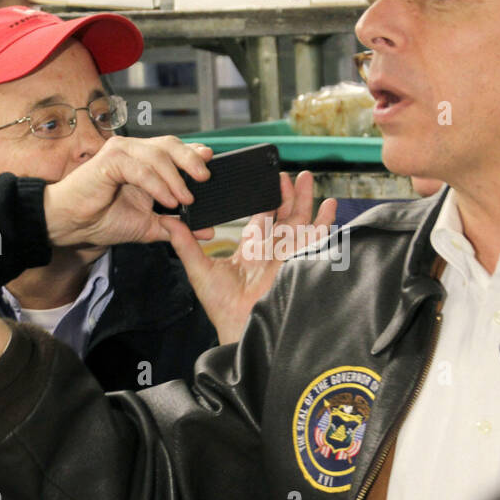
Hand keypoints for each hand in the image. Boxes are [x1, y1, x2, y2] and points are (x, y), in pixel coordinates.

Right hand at [43, 136, 213, 247]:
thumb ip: (176, 225)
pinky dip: (157, 184)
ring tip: (185, 200)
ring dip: (175, 178)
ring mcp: (121, 151)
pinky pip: (140, 168)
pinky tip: (167, 200)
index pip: (175, 150)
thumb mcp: (149, 225)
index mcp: (144, 162)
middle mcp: (134, 151)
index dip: (194, 155)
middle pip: (170, 144)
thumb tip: (207, 231)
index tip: (211, 169)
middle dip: (191, 160)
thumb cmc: (103, 219)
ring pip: (158, 155)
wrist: (72, 224)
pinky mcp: (109, 159)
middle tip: (205, 179)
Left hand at [166, 170, 336, 344]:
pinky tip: (330, 205)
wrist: (241, 325)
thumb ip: (186, 243)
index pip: (262, 219)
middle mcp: (270, 252)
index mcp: (251, 251)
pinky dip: (324, 223)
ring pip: (300, 223)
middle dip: (288, 194)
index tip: (267, 181)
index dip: (265, 200)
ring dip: (305, 200)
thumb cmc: (220, 305)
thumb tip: (169, 222)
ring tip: (307, 178)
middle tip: (289, 174)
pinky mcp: (298, 262)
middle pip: (284, 216)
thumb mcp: (199, 268)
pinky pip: (315, 240)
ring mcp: (286, 256)